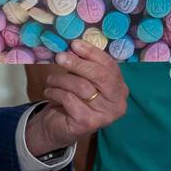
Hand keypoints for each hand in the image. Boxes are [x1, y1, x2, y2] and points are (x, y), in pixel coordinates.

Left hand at [27, 39, 127, 154]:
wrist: (59, 126)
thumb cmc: (73, 98)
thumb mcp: (80, 79)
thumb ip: (83, 66)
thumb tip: (75, 46)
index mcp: (120, 88)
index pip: (110, 66)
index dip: (92, 53)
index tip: (75, 44)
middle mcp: (118, 103)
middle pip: (100, 75)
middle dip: (78, 64)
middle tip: (60, 57)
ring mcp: (105, 115)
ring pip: (82, 86)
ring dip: (61, 80)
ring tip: (51, 80)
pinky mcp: (88, 123)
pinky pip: (69, 99)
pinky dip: (56, 92)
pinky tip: (50, 92)